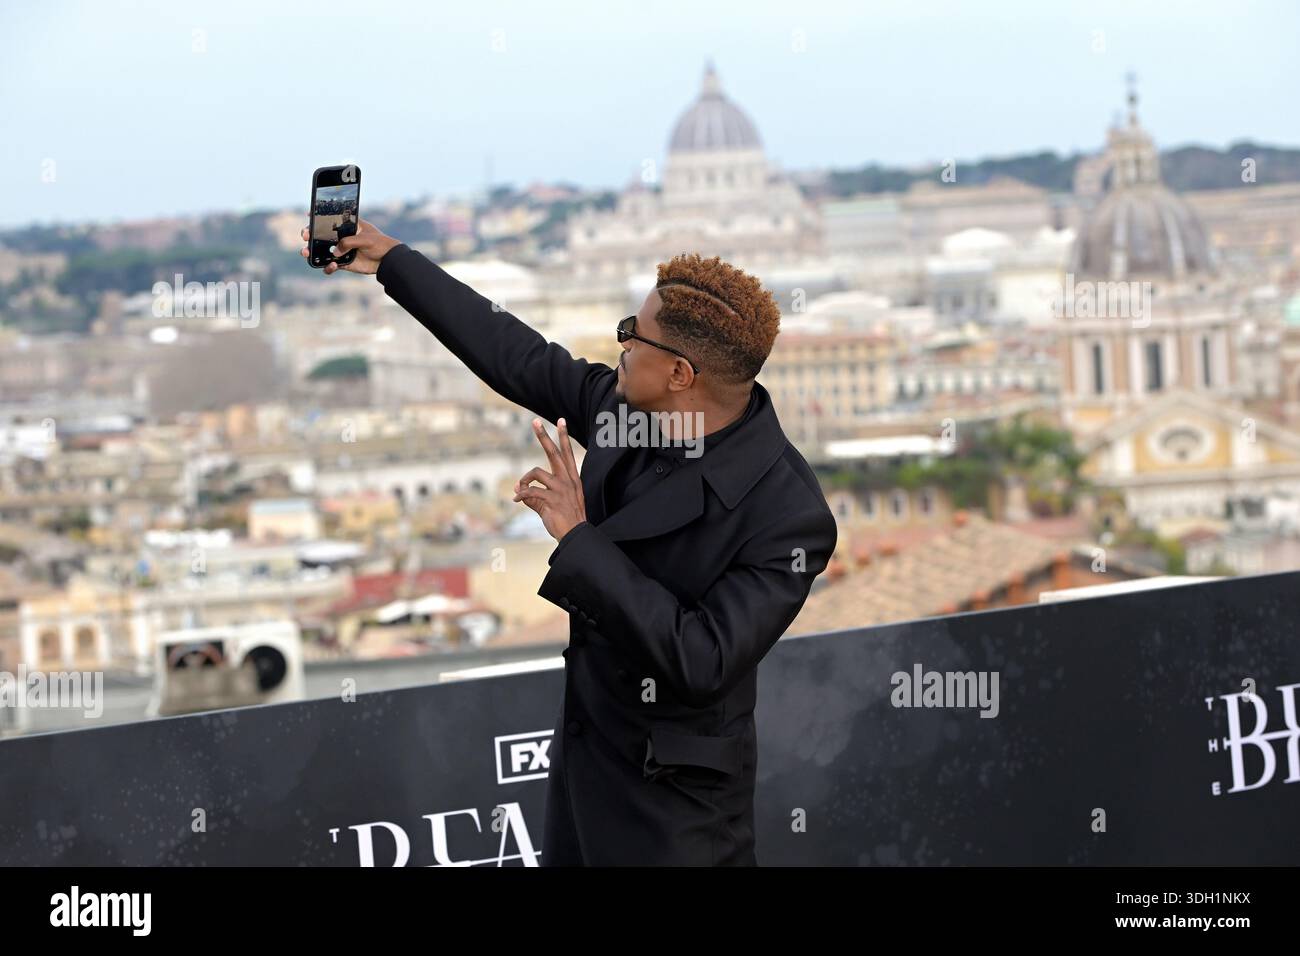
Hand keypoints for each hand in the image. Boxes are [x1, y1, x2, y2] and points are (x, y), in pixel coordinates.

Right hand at [299, 219, 400, 274]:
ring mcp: (341, 251)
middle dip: (310, 236)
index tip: (309, 216)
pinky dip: (328, 267)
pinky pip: (330, 266)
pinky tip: (332, 266)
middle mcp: (341, 238)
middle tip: (305, 236)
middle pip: (320, 236)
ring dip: (312, 252)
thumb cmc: (380, 244)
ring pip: (321, 252)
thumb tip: (334, 252)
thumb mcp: (365, 239)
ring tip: (306, 252)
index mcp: (347, 226)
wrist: (388, 261)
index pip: (330, 219)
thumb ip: (349, 242)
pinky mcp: (343, 264)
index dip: (318, 218)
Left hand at [513, 417, 586, 541]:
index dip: (563, 437)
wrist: (575, 536)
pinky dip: (521, 494)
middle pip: (554, 453)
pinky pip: (530, 491)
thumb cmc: (565, 521)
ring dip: (524, 480)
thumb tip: (517, 488)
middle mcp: (568, 481)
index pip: (567, 454)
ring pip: (536, 472)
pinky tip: (516, 499)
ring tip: (519, 490)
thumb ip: (534, 495)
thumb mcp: (550, 505)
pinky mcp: (553, 499)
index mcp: (571, 479)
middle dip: (544, 436)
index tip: (561, 421)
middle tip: (535, 422)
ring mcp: (561, 489)